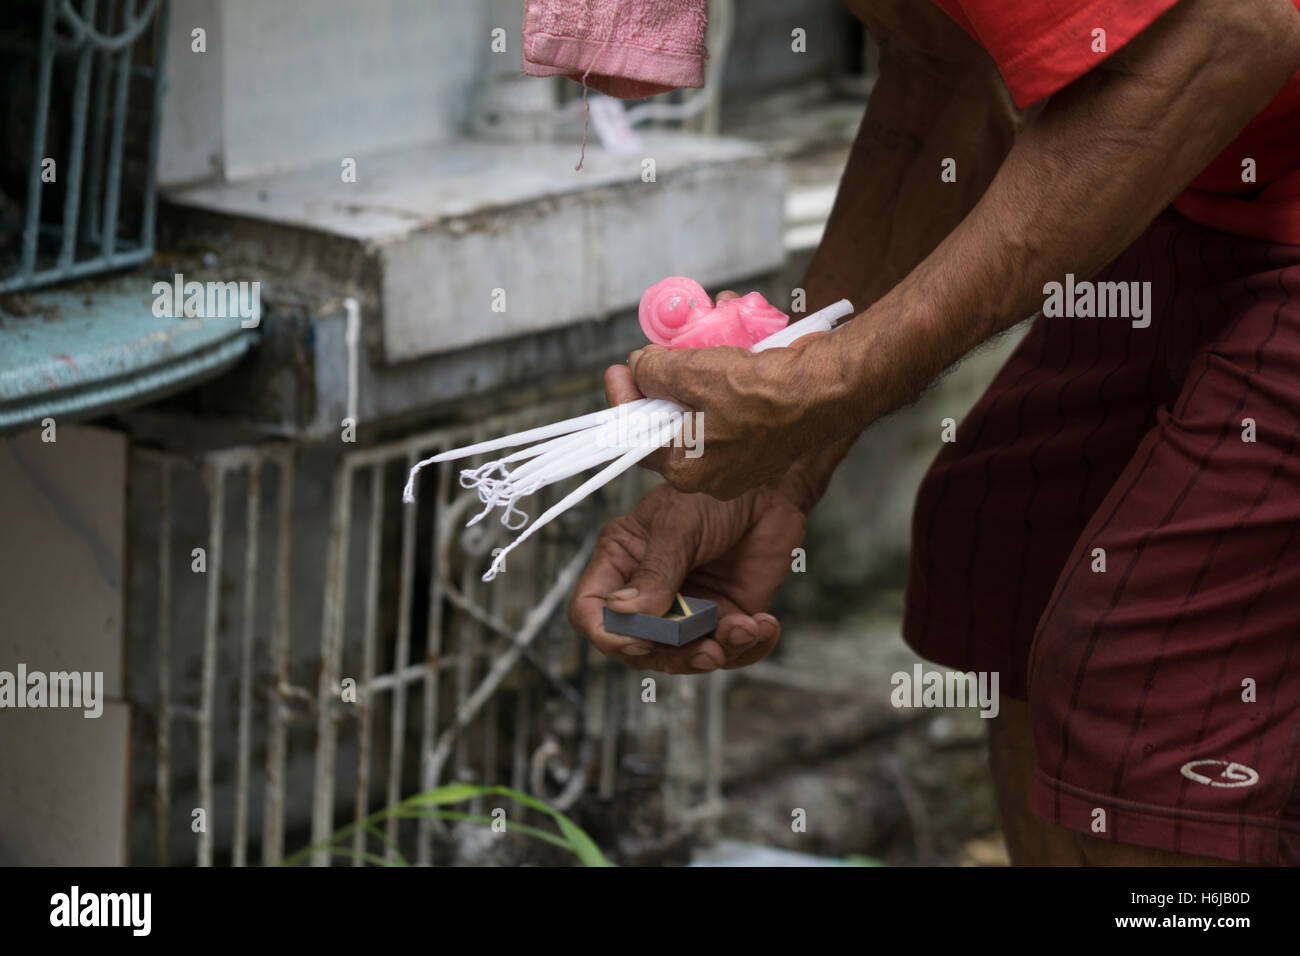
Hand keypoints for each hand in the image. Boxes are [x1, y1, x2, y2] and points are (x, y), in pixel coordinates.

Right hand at [567, 480, 807, 673]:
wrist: (770, 490)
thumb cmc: (715, 494)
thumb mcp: (678, 525)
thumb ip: (655, 572)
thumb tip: (625, 613)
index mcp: (622, 562)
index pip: (591, 611)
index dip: (609, 634)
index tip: (643, 638)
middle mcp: (649, 593)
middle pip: (639, 647)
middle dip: (674, 655)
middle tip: (706, 645)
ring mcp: (688, 609)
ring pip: (685, 658)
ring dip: (714, 654)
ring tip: (743, 629)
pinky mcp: (726, 617)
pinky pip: (732, 652)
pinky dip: (748, 648)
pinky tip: (763, 624)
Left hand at [614, 294, 853, 499]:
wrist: (832, 389)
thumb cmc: (763, 393)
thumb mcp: (693, 375)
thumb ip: (654, 372)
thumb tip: (639, 367)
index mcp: (690, 471)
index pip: (638, 438)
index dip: (624, 399)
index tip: (619, 368)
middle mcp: (716, 471)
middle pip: (674, 416)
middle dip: (669, 371)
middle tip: (663, 344)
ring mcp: (744, 454)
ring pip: (707, 401)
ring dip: (703, 361)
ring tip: (709, 322)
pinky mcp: (768, 432)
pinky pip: (736, 398)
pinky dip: (732, 366)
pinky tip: (736, 332)